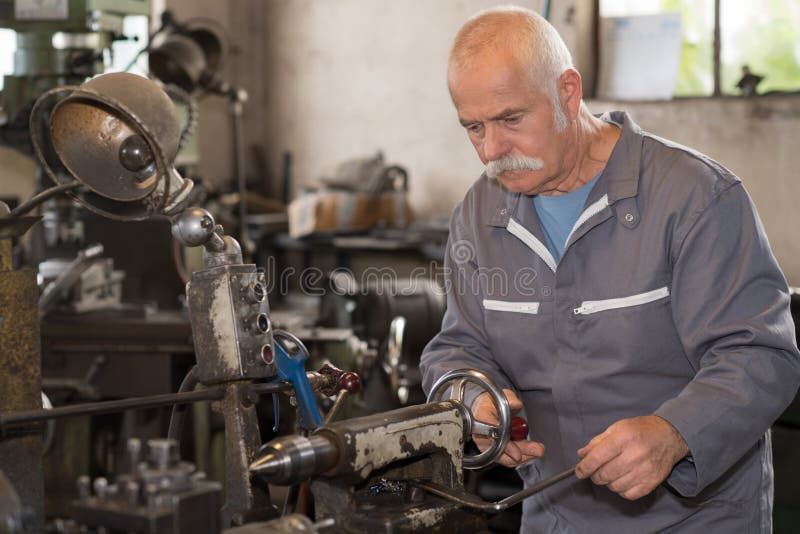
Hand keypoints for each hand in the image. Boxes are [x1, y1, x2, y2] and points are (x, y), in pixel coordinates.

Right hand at [471, 389, 544, 466]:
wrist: (485, 409)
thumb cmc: (493, 402)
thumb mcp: (502, 395)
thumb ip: (510, 398)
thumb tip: (516, 404)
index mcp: (481, 417)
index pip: (492, 434)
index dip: (506, 445)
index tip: (517, 453)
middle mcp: (481, 434)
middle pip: (500, 449)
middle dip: (521, 451)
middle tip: (537, 449)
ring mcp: (485, 445)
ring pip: (504, 457)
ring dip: (523, 456)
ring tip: (537, 450)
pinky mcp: (492, 452)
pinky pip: (506, 459)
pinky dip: (520, 458)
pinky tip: (531, 453)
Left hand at [575, 415, 689, 499]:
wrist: (669, 436)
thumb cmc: (640, 430)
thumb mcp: (616, 428)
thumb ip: (597, 442)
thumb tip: (581, 455)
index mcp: (624, 438)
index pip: (597, 458)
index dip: (584, 467)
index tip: (579, 472)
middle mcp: (635, 455)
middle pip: (604, 474)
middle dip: (594, 475)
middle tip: (595, 471)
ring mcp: (645, 470)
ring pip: (614, 486)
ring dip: (608, 482)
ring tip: (611, 472)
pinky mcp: (652, 482)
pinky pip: (628, 494)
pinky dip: (621, 490)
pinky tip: (623, 479)